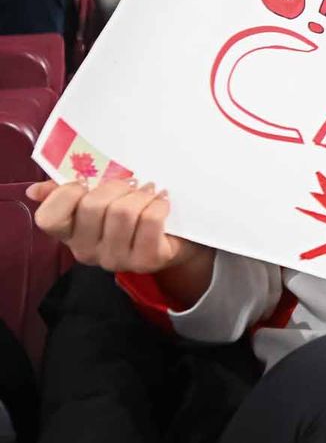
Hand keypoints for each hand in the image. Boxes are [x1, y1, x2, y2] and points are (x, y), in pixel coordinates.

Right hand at [27, 179, 209, 274]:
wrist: (173, 238)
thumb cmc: (131, 214)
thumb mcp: (98, 201)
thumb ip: (65, 194)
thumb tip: (35, 190)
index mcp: (70, 234)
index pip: (49, 218)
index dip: (67, 194)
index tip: (87, 182)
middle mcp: (88, 251)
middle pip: (93, 206)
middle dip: (116, 186)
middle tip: (131, 184)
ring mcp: (117, 259)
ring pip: (123, 211)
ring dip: (141, 194)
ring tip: (149, 192)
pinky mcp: (147, 260)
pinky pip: (150, 220)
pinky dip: (159, 204)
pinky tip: (162, 201)